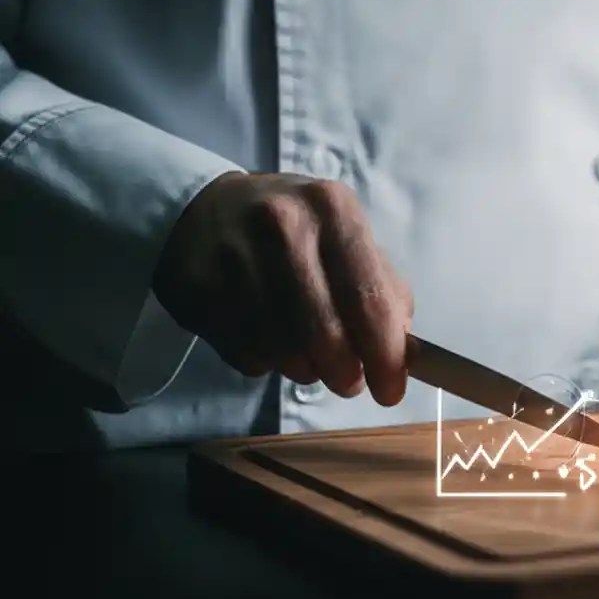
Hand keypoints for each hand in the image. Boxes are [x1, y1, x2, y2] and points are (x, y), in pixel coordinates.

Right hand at [153, 172, 413, 405]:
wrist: (205, 208)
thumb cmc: (296, 232)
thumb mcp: (347, 238)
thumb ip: (382, 291)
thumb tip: (400, 351)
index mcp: (333, 210)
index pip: (369, 300)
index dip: (384, 357)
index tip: (391, 391)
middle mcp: (282, 227)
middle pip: (326, 336)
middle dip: (345, 374)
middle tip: (348, 380)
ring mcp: (234, 257)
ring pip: (285, 353)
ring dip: (305, 370)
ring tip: (307, 353)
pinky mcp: (197, 288)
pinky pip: (247, 356)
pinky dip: (267, 364)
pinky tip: (267, 339)